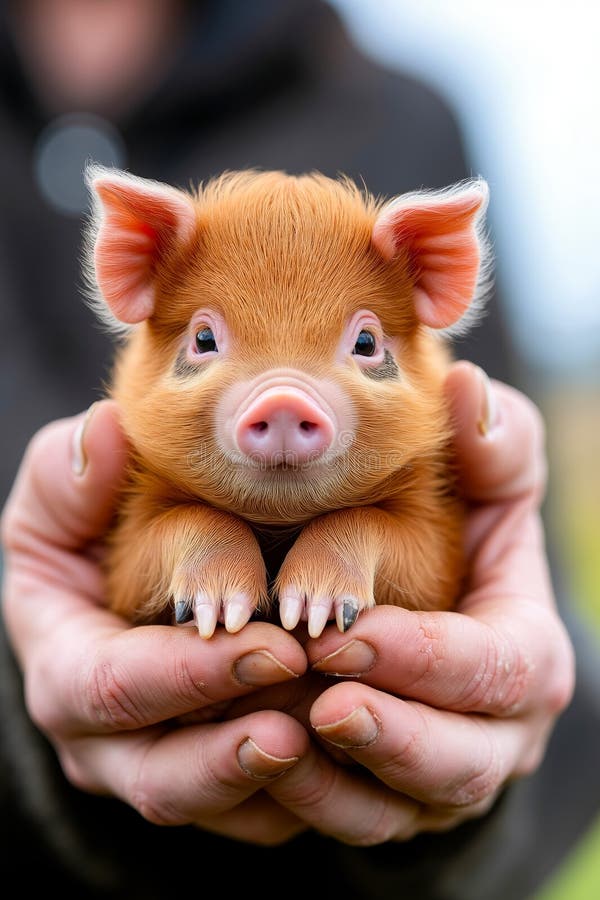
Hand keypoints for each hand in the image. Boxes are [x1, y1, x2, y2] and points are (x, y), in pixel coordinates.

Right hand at [0, 401, 314, 843]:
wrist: (125, 595)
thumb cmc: (90, 538)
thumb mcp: (66, 499)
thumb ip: (72, 471)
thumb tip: (104, 435)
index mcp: (68, 671)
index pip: (112, 689)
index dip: (183, 675)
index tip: (266, 643)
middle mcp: (112, 743)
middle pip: (164, 778)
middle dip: (232, 753)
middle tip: (303, 720)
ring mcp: (171, 771)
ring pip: (230, 810)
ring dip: (286, 784)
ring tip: (346, 740)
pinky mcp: (229, 787)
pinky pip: (272, 813)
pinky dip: (318, 790)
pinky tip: (366, 750)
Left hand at [284, 362, 573, 838]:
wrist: (422, 604)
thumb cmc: (457, 527)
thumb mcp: (484, 481)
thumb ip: (491, 442)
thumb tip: (469, 392)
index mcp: (524, 652)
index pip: (499, 670)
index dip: (431, 660)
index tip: (344, 633)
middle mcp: (495, 731)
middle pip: (461, 762)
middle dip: (393, 737)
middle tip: (323, 704)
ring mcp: (439, 776)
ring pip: (397, 811)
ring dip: (337, 785)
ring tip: (273, 741)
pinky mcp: (386, 799)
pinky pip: (348, 820)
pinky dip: (303, 799)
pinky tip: (253, 759)